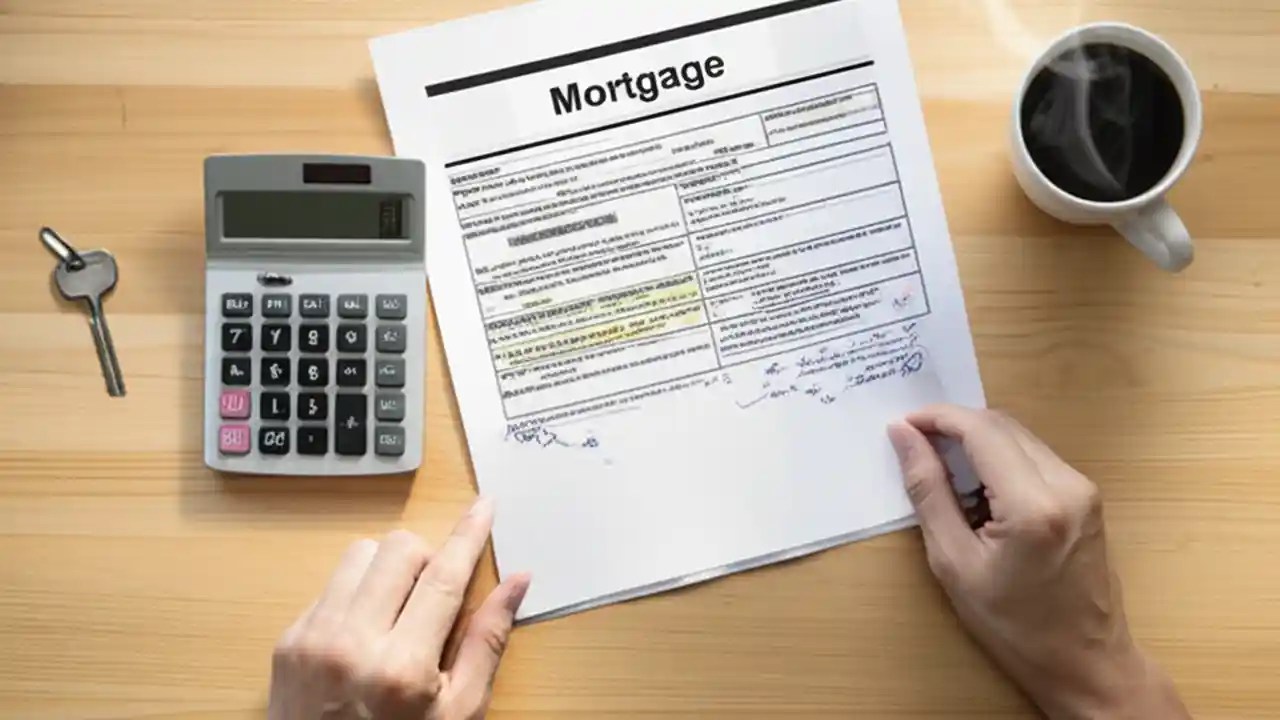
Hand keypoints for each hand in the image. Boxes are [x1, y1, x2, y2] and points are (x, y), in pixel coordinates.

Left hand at [269, 498, 531, 719]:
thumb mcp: (459, 713)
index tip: (485, 505)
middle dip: (427, 559)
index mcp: (404, 666)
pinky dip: (357, 595)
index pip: (445, 576)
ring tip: (399, 612)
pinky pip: (332, 584)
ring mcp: (313, 638)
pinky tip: (366, 634)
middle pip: (399, 549)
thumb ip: (488, 643)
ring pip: (360, 554)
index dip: (469, 535)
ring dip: (388, 570)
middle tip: (437, 596)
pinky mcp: (289, 640)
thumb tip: (517, 582)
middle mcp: (353, 643)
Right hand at [889, 406, 1187, 719]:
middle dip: (955, 426)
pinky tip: (979, 493)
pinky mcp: (1088, 496)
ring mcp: (1084, 488)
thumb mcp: (954, 563)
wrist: (1086, 663)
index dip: (937, 418)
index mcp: (1033, 505)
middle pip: (1002, 425)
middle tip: (916, 448)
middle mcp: (1067, 485)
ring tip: (945, 477)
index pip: (981, 431)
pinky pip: (1035, 456)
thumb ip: (928, 492)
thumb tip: (904, 437)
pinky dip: (1001, 460)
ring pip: (1019, 436)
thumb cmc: (1013, 627)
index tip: (903, 426)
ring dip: (978, 442)